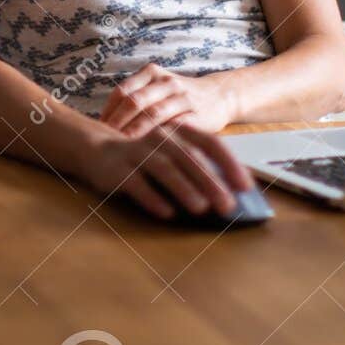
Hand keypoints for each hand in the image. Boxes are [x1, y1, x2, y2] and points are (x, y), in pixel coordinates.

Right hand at [75, 115, 253, 220]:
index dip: (230, 164)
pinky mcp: (117, 168)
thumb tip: (237, 194)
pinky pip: (136, 183)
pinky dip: (152, 198)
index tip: (246, 187)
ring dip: (184, 189)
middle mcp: (160, 138)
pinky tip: (166, 212)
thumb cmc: (147, 159)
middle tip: (228, 205)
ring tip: (200, 208)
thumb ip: (202, 169)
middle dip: (211, 182)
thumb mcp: (175, 157)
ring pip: (164, 168)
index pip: (211, 143)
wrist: (98, 151)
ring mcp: (137, 151)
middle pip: (189, 158)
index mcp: (180, 132)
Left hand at [98, 63, 237, 139]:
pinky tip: (149, 152)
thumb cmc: (177, 98)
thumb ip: (133, 101)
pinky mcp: (198, 115)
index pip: (122, 92)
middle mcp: (166, 82)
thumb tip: (99, 125)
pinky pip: (176, 127)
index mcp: (151, 73)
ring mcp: (183, 97)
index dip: (108, 112)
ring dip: (136, 132)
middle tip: (105, 142)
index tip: (96, 131)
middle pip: (135, 102)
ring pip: (154, 114)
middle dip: (118, 123)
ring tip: (122, 149)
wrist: (219, 95)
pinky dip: (161, 139)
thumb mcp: (155, 89)